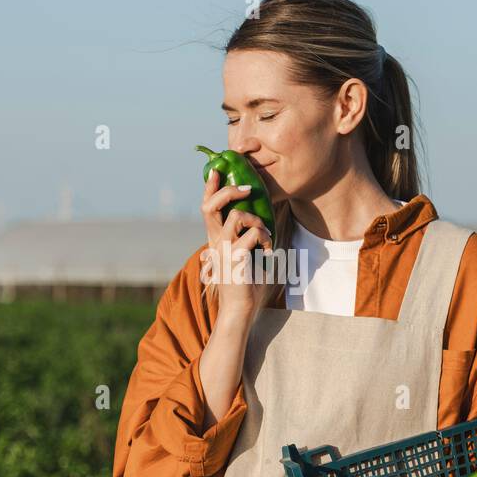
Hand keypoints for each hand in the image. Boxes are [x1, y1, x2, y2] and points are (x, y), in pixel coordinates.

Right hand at [201, 164, 273, 315]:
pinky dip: (266, 238)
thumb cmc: (246, 282)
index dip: (209, 187)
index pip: (207, 206)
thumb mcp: (244, 254)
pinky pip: (253, 235)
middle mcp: (215, 241)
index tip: (216, 169)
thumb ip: (245, 236)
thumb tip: (260, 218)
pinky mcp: (236, 258)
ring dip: (256, 220)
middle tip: (248, 189)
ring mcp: (223, 249)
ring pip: (236, 217)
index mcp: (215, 238)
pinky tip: (269, 251)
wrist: (240, 308)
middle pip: (210, 206)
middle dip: (228, 191)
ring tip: (265, 234)